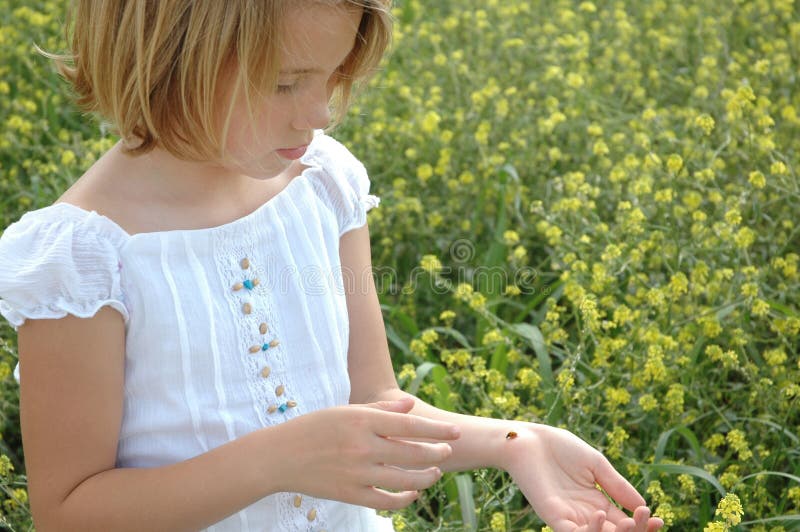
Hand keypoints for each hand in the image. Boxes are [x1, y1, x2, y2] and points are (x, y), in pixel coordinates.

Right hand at [278, 396, 460, 509]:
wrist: (280, 456)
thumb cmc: (315, 427)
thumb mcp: (346, 411)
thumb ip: (381, 409)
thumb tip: (410, 405)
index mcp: (362, 421)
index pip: (410, 426)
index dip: (436, 430)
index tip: (455, 432)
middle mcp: (362, 447)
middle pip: (412, 454)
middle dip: (436, 454)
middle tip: (447, 452)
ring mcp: (356, 473)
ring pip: (404, 481)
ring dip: (425, 478)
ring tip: (435, 473)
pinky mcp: (350, 494)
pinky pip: (385, 501)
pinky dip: (403, 499)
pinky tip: (412, 493)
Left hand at [502, 424, 663, 531]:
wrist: (528, 441)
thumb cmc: (559, 448)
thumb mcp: (596, 465)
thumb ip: (617, 485)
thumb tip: (643, 505)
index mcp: (597, 502)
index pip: (624, 522)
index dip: (642, 524)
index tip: (660, 520)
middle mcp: (585, 514)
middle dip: (633, 531)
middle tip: (646, 520)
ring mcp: (569, 517)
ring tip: (628, 522)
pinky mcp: (553, 516)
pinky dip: (589, 531)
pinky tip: (601, 515)